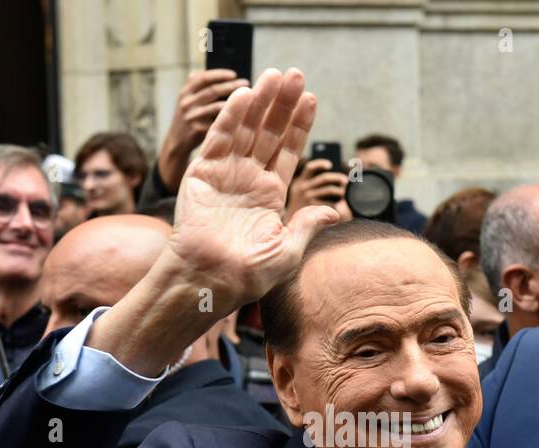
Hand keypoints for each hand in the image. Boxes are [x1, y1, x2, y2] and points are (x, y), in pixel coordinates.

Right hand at [157, 69, 250, 187]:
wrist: (177, 143)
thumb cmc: (189, 118)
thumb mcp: (187, 100)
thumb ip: (197, 87)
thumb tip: (213, 73)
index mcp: (185, 92)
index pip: (203, 78)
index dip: (219, 74)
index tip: (234, 74)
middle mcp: (187, 103)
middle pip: (212, 91)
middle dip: (231, 86)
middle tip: (247, 83)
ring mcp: (192, 117)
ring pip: (216, 107)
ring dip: (234, 102)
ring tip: (249, 100)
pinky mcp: (197, 131)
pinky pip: (218, 122)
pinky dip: (231, 118)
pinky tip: (242, 116)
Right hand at [168, 68, 340, 307]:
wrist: (209, 281)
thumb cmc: (249, 275)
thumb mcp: (288, 250)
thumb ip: (308, 224)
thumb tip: (335, 211)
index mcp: (270, 195)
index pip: (288, 151)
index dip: (300, 125)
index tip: (311, 99)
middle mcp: (249, 179)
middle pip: (270, 133)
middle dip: (282, 104)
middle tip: (295, 74)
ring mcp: (226, 174)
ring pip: (246, 129)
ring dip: (260, 101)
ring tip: (275, 75)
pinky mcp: (203, 173)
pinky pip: (219, 139)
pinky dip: (231, 116)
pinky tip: (246, 94)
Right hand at [284, 158, 352, 223]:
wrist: (288, 229)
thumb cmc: (299, 211)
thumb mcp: (300, 195)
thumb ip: (312, 186)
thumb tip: (335, 180)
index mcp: (299, 183)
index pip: (310, 168)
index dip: (321, 164)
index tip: (330, 165)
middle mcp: (302, 188)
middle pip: (325, 178)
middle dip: (337, 178)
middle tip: (345, 181)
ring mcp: (308, 198)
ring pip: (330, 190)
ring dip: (339, 192)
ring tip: (342, 195)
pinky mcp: (314, 208)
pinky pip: (331, 203)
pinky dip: (336, 204)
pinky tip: (337, 206)